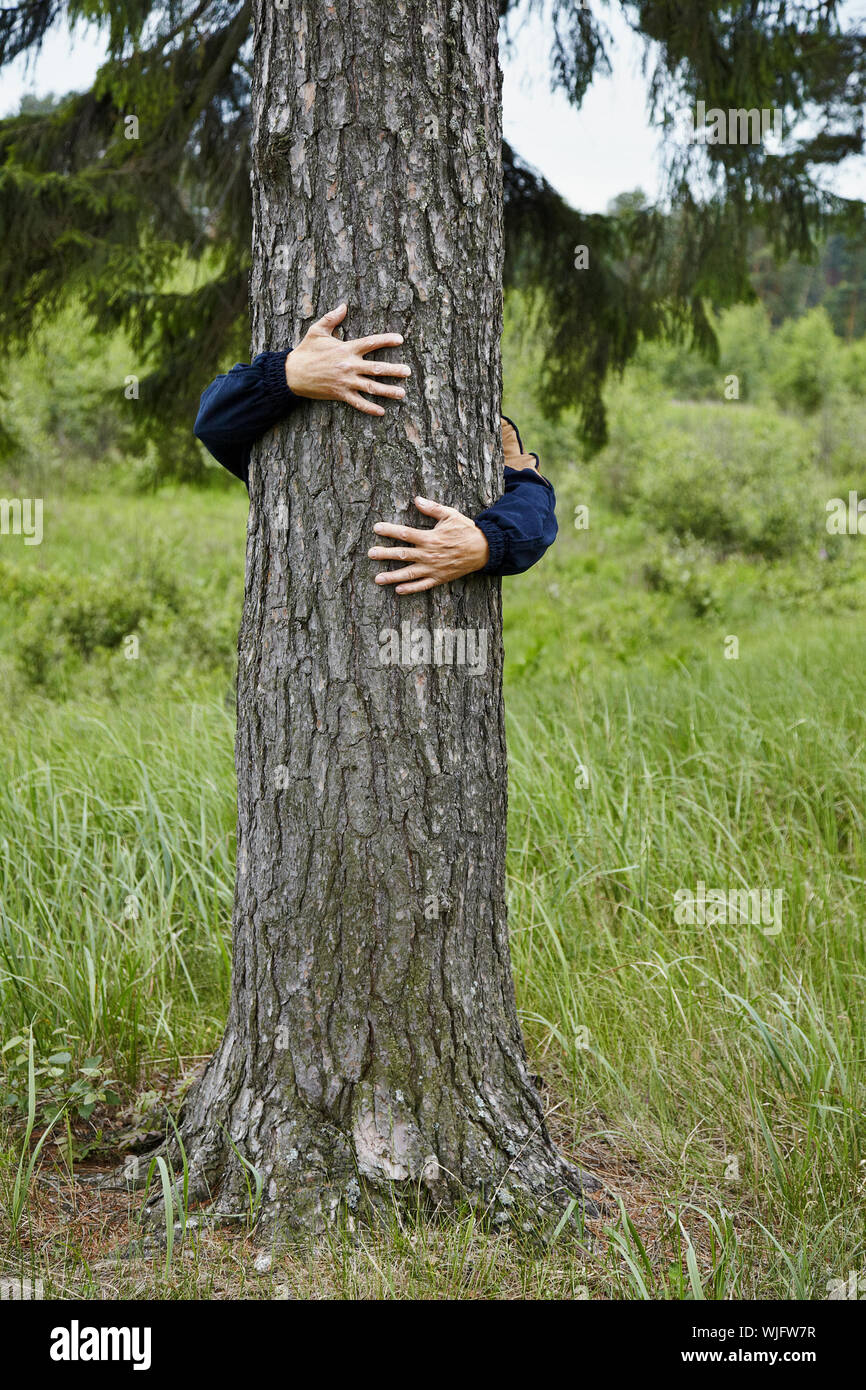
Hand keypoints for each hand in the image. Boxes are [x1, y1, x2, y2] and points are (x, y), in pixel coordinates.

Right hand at [285, 303, 410, 415]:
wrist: (292, 374)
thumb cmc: (305, 351)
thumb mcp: (317, 331)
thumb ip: (331, 318)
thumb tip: (344, 305)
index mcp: (346, 349)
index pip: (370, 342)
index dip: (386, 340)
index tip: (400, 339)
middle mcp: (348, 365)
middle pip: (376, 368)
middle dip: (394, 370)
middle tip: (408, 372)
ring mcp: (345, 381)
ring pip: (371, 387)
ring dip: (387, 391)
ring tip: (402, 393)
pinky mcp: (340, 394)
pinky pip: (357, 403)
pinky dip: (369, 408)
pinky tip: (381, 412)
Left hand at [368, 497, 489, 594]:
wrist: (483, 550)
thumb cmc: (465, 530)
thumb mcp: (450, 515)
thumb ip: (432, 508)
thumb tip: (416, 499)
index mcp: (430, 537)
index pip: (405, 533)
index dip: (389, 530)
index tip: (376, 528)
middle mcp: (429, 554)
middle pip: (402, 554)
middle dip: (384, 554)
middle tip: (370, 554)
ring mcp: (433, 568)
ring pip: (409, 573)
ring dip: (392, 576)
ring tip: (377, 579)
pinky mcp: (439, 578)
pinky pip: (422, 585)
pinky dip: (410, 589)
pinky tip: (398, 590)